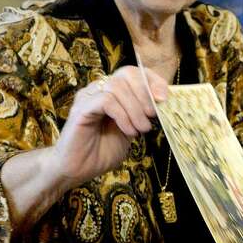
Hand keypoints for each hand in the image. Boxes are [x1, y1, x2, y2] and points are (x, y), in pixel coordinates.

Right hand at [50, 66, 168, 187]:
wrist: (78, 170)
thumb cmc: (102, 151)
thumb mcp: (131, 130)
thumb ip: (143, 115)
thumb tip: (163, 101)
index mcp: (112, 93)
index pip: (134, 72)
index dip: (152, 80)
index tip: (164, 98)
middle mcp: (99, 90)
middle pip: (126, 73)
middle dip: (145, 93)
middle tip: (153, 116)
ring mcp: (88, 97)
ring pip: (116, 86)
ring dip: (135, 109)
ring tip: (141, 129)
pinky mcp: (81, 109)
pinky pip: (105, 101)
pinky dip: (122, 115)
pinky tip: (128, 131)